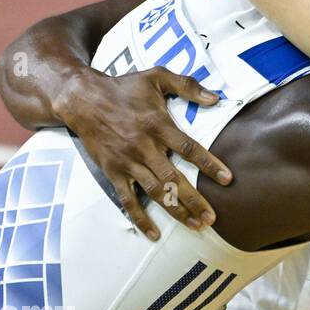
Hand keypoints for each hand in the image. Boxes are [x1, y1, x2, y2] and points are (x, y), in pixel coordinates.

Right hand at [52, 67, 231, 239]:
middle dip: (194, 200)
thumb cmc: (124, 87)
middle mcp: (143, 146)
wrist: (82, 98)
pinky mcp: (112, 171)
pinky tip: (153, 233)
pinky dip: (139, 218)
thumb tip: (216, 98)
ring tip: (196, 225)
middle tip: (212, 218)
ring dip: (175, 210)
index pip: (189, 148)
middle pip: (173, 178)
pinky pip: (127, 199)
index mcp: (157, 124)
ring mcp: (127, 162)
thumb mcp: (156, 76)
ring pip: (154, 192)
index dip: (209, 164)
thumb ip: (188, 86)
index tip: (227, 180)